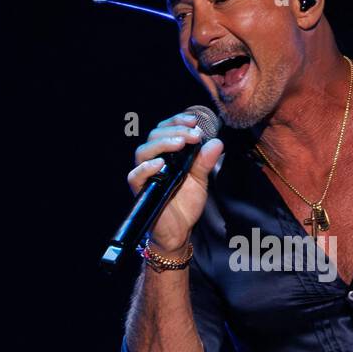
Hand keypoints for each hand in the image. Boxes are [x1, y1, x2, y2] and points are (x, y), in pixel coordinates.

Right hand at [127, 112, 224, 253]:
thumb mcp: (200, 179)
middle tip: (194, 135)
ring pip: (143, 151)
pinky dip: (146, 167)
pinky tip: (161, 163)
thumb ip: (205, 161)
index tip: (194, 121)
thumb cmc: (186, 203)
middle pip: (154, 136)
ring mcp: (145, 175)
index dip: (177, 121)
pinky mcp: (141, 191)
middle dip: (175, 130)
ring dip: (162, 143)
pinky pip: (135, 176)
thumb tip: (216, 142)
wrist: (180, 230)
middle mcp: (152, 161)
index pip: (165, 130)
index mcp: (165, 154)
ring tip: (180, 143)